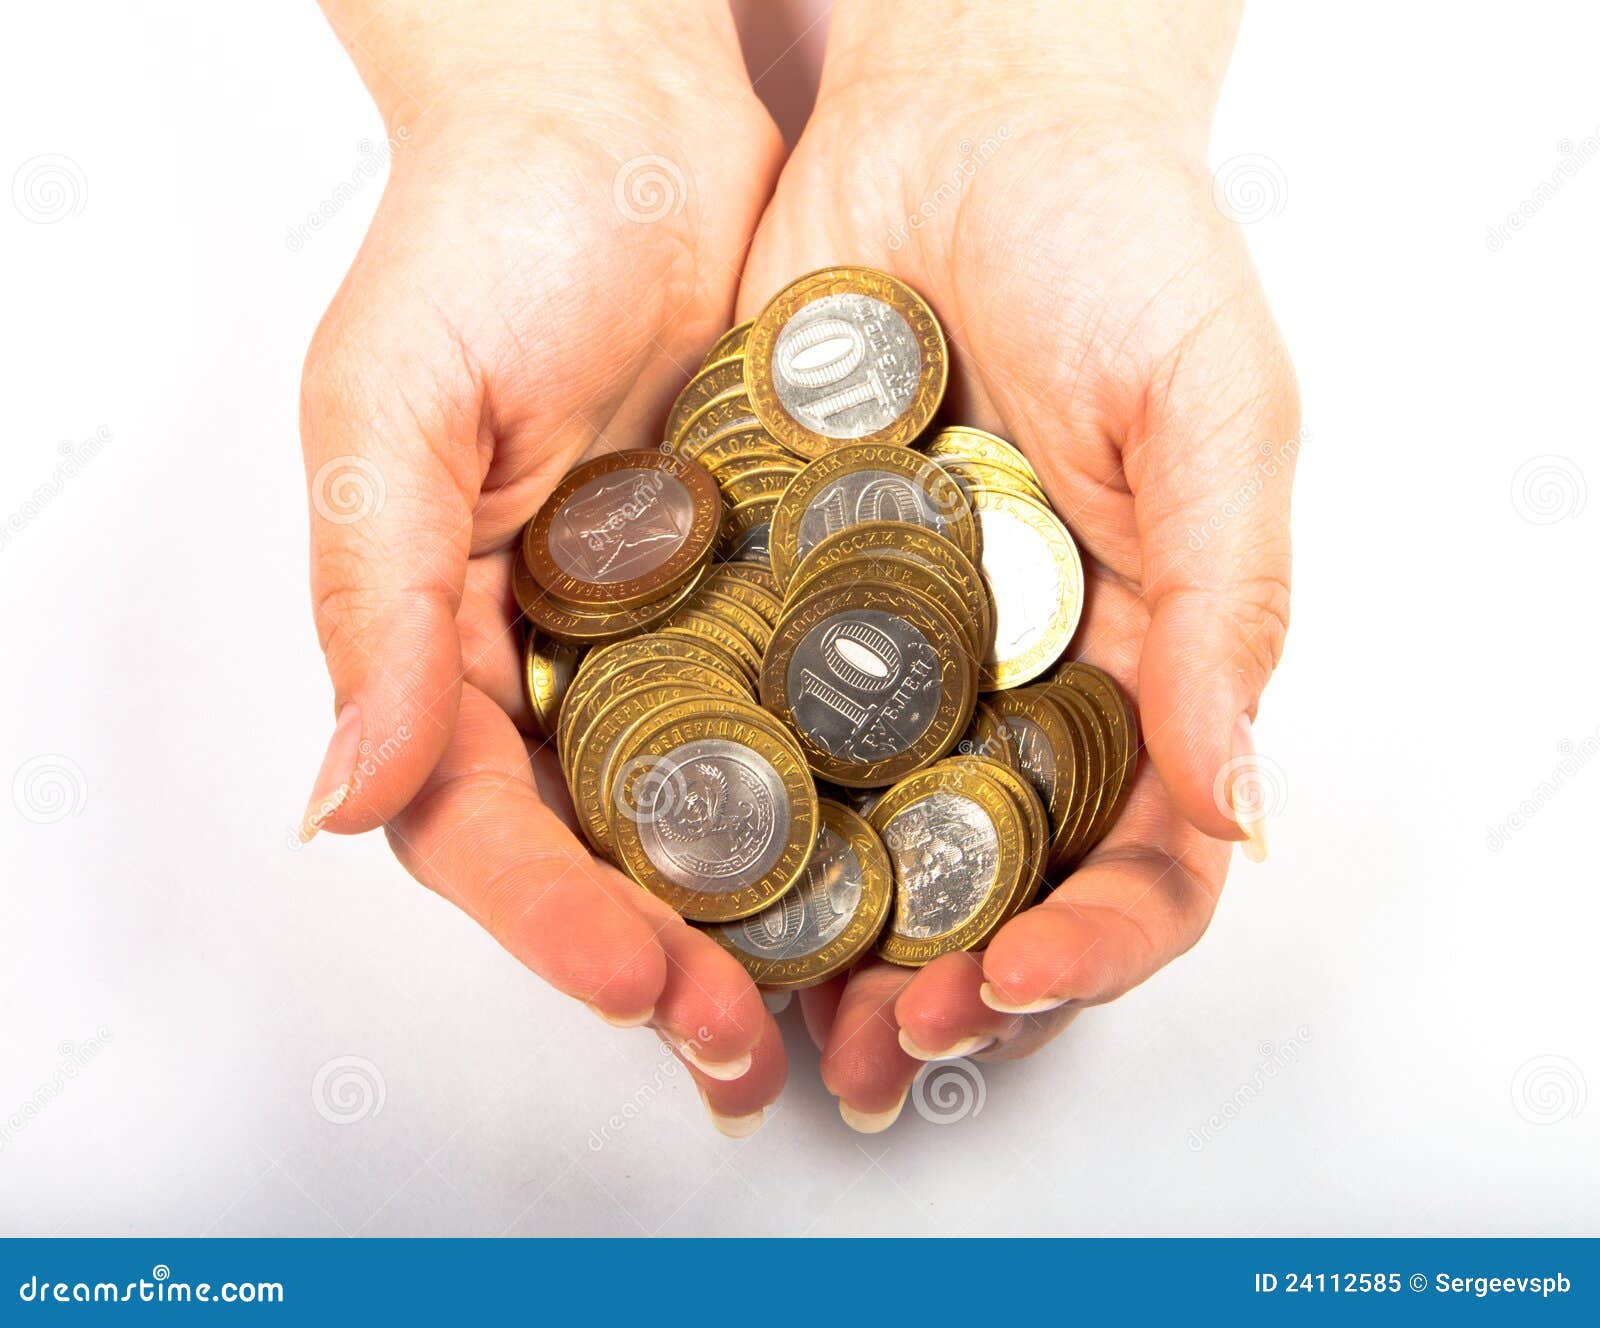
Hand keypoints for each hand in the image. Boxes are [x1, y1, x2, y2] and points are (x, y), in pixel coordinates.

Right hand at [297, 1, 787, 1132]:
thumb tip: (339, 800)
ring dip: (772, 916)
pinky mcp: (770, 589)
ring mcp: (669, 631)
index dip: (552, 919)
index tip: (638, 985)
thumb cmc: (481, 234)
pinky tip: (906, 855)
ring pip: (715, 812)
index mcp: (447, 640)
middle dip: (674, 961)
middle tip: (751, 1047)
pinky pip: (807, 714)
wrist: (622, 126)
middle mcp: (559, 658)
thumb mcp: (393, 406)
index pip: (484, 824)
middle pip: (606, 851)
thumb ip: (372, 604)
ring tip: (843, 1001)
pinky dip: (847, 792)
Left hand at [737, 0, 1297, 1127]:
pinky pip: (746, 727)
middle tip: (872, 1048)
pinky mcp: (776, 598)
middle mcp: (1012, 678)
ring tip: (767, 1012)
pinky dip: (723, 811)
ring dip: (820, 940)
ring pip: (857, 837)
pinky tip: (683, 871)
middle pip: (986, 882)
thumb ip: (1230, 601)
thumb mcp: (1210, 405)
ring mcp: (887, 651)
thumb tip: (1243, 803)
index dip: (1090, 944)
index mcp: (1139, 662)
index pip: (1140, 855)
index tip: (1014, 977)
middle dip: (939, 982)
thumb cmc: (1119, 239)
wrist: (960, 118)